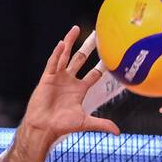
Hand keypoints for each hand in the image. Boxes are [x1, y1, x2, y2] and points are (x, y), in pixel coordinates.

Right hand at [20, 25, 119, 149]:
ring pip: (65, 56)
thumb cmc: (62, 126)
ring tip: (75, 29)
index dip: (102, 66)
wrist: (43, 127)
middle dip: (88, 47)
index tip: (110, 55)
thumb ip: (102, 124)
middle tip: (96, 34)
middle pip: (80, 59)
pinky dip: (57, 53)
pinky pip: (53, 62)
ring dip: (70, 42)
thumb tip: (118, 133)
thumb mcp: (85, 123)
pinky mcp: (47, 78)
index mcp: (80, 90)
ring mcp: (58, 78)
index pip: (94, 74)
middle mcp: (70, 81)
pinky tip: (62, 43)